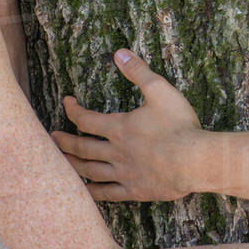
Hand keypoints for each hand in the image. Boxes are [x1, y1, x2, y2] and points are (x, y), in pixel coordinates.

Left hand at [52, 49, 201, 201]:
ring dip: (72, 165)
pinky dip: (92, 192)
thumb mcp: (160, 90)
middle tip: (52, 137)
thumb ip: (138, 72)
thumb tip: (119, 53)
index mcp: (119, 128)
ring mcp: (123, 173)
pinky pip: (106, 194)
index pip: (85, 119)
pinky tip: (84, 191)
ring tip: (60, 162)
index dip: (72, 110)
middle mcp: (116, 152)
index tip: (67, 102)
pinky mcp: (134, 190)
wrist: (195, 160)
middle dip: (64, 141)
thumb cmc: (179, 125)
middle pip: (81, 147)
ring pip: (89, 171)